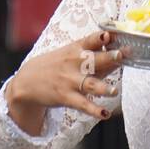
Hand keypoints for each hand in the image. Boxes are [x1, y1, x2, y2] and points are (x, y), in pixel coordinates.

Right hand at [6, 29, 123, 132]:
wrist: (27, 82)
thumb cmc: (56, 65)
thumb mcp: (71, 53)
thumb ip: (95, 54)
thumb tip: (122, 54)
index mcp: (76, 49)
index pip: (91, 40)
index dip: (101, 36)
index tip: (110, 34)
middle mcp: (74, 63)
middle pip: (94, 60)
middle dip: (108, 57)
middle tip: (121, 55)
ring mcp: (70, 81)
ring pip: (90, 84)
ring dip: (103, 88)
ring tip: (114, 91)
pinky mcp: (66, 97)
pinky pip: (83, 105)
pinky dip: (94, 110)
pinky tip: (105, 114)